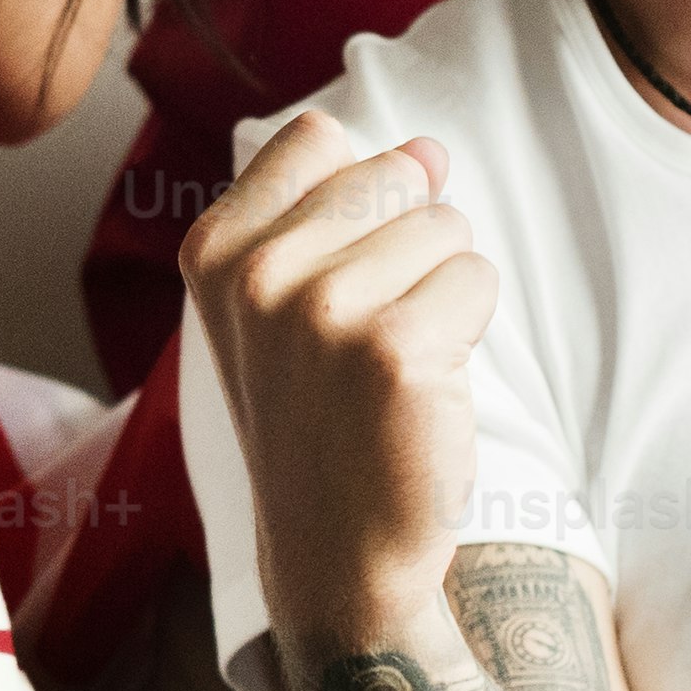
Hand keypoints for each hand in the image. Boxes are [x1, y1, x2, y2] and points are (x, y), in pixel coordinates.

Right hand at [179, 109, 499, 653]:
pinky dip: (471, 328)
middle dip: (407, 244)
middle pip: (391, 177)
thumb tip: (430, 150)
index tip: (336, 273)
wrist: (336, 551)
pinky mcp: (395, 349)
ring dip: (443, 289)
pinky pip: (477, 278)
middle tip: (368, 336)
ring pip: (446, 226)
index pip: (316, 139)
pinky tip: (425, 385)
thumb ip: (340, 210)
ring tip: (396, 363)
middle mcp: (255, 274)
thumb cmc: (321, 419)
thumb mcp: (285, 305)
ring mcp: (321, 310)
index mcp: (213, 253)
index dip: (357, 197)